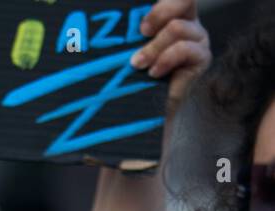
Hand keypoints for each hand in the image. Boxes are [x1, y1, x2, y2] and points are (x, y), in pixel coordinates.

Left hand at [130, 0, 210, 119]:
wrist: (150, 113)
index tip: (140, 21)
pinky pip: (185, 48)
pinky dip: (165, 59)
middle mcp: (188, 24)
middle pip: (185, 0)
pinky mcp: (202, 58)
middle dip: (159, 13)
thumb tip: (94, 28)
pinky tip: (153, 73)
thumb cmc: (133, 81)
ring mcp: (198, 40)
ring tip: (138, 64)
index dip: (161, 3)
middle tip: (141, 33)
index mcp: (172, 16)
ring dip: (153, 47)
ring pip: (177, 27)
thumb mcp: (127, 54)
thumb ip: (126, 38)